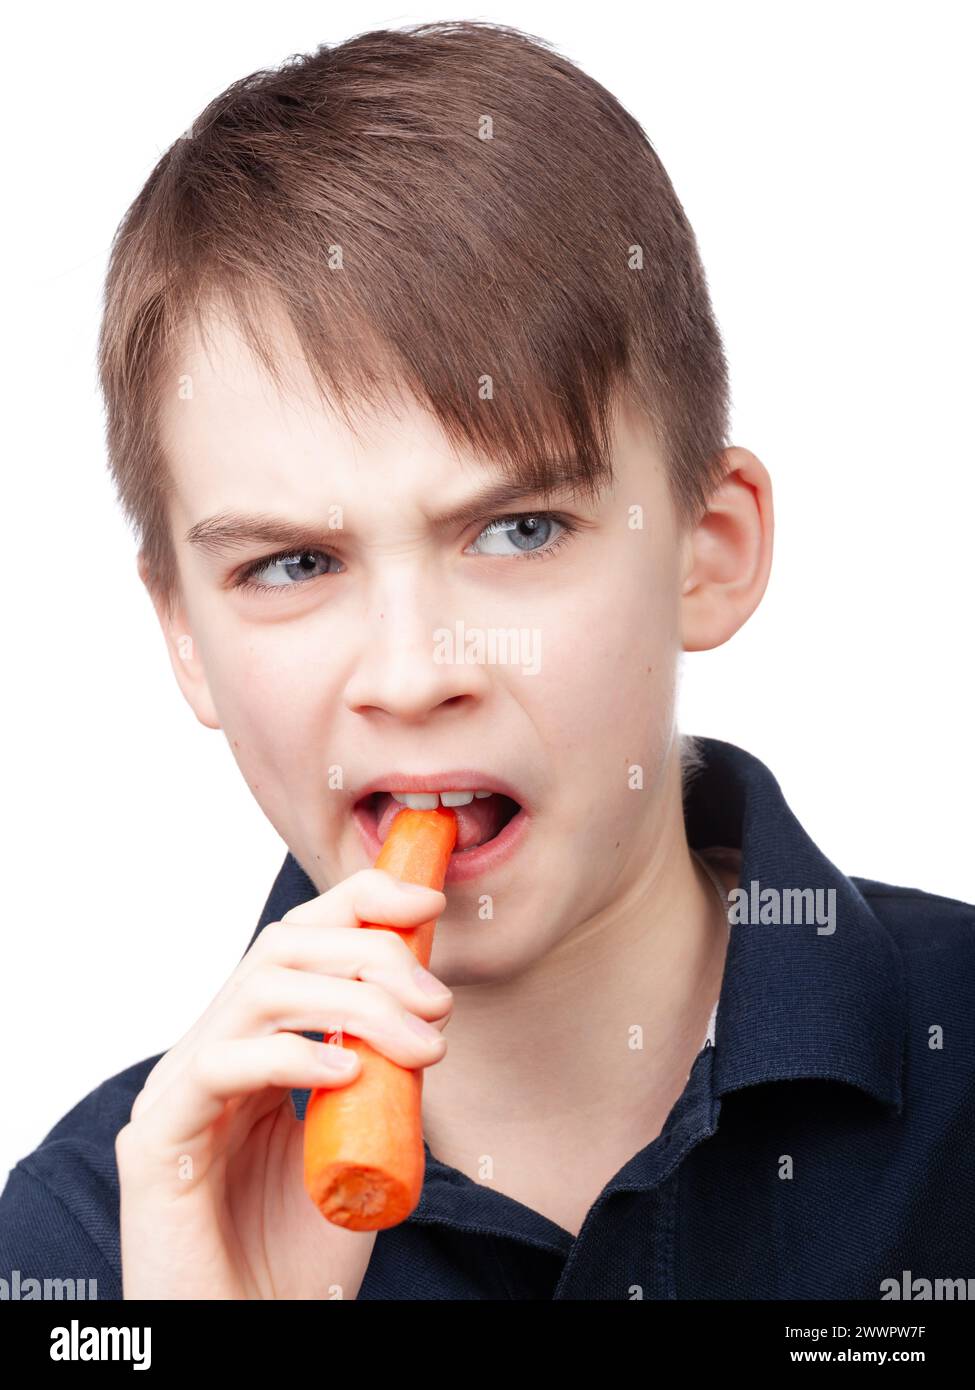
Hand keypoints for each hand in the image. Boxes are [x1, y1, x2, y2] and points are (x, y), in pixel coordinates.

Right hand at [115, 869, 451, 1299]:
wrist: (261, 1334)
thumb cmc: (304, 1249)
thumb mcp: (361, 1134)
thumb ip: (380, 1069)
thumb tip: (425, 1005)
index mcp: (256, 1041)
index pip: (299, 938)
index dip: (359, 902)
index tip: (426, 902)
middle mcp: (212, 1050)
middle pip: (281, 948)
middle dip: (371, 955)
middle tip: (438, 1002)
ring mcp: (179, 1089)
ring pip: (256, 991)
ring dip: (353, 1003)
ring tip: (419, 1045)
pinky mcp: (157, 1140)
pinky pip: (219, 1066)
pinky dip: (290, 1057)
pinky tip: (346, 1074)